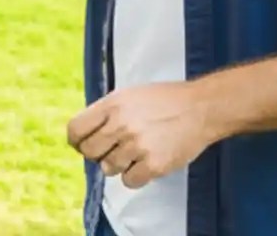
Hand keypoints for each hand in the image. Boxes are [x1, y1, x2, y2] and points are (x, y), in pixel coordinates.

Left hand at [67, 81, 215, 189]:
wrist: (200, 108)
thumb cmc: (164, 101)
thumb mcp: (128, 95)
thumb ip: (105, 112)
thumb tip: (83, 135)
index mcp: (112, 104)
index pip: (75, 129)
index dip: (76, 141)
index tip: (82, 145)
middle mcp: (121, 124)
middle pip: (89, 152)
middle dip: (97, 154)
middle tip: (112, 150)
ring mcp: (137, 145)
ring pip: (109, 169)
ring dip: (119, 165)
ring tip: (136, 152)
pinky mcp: (154, 164)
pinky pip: (129, 182)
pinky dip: (135, 176)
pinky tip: (146, 163)